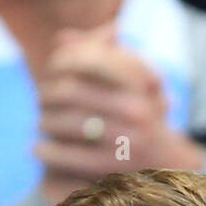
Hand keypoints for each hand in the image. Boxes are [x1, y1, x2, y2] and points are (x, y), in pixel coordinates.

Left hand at [35, 24, 205, 205]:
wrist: (166, 165)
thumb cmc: (137, 114)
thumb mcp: (128, 80)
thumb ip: (98, 52)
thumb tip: (62, 38)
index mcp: (139, 84)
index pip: (89, 59)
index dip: (63, 61)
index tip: (52, 70)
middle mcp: (135, 109)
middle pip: (70, 91)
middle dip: (47, 94)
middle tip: (41, 100)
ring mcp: (125, 140)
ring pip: (65, 122)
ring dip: (45, 121)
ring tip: (41, 122)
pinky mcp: (113, 167)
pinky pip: (68, 155)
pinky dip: (48, 151)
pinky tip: (39, 149)